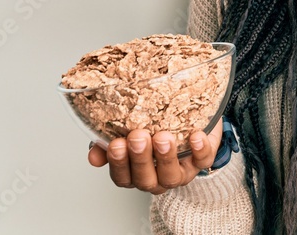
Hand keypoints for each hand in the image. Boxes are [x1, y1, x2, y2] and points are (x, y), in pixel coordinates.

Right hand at [87, 124, 222, 194]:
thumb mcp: (127, 131)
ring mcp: (180, 171)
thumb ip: (107, 140)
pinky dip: (199, 150)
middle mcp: (156, 178)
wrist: (187, 117)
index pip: (122, 177)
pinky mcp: (201, 161)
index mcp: (135, 173)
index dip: (118, 163)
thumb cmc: (152, 127)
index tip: (115, 143)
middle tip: (138, 137)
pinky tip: (195, 136)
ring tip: (163, 137)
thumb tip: (93, 154)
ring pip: (172, 176)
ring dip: (166, 157)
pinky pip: (202, 161)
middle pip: (145, 180)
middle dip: (141, 159)